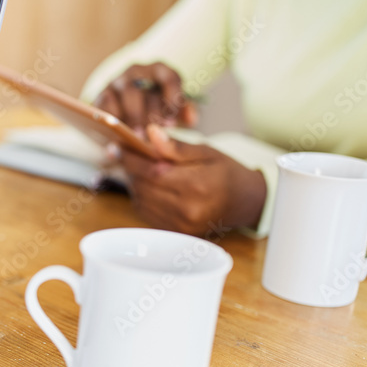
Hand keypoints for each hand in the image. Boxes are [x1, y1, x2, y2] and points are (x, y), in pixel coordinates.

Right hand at [94, 63, 198, 132]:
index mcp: (159, 70)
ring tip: (139, 136)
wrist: (127, 113)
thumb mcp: (173, 110)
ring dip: (133, 117)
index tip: (173, 122)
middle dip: (150, 113)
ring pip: (126, 95)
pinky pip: (107, 104)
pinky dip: (114, 119)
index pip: (170, 78)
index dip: (172, 100)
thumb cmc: (155, 109)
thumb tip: (191, 119)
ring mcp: (117, 81)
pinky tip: (121, 134)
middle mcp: (137, 71)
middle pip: (144, 88)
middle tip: (155, 133)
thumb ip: (185, 113)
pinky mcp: (102, 94)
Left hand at [120, 124, 265, 235]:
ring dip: (135, 183)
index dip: (132, 158)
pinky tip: (148, 185)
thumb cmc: (228, 173)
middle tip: (127, 153)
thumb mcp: (207, 152)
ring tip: (140, 167)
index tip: (120, 146)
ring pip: (142, 201)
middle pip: (144, 187)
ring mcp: (181, 225)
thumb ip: (177, 147)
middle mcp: (187, 209)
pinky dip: (142, 197)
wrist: (246, 203)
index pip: (152, 171)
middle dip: (131, 168)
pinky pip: (147, 213)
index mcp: (197, 185)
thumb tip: (150, 134)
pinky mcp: (176, 233)